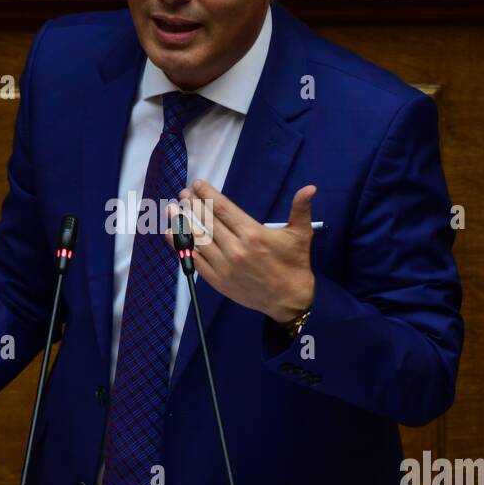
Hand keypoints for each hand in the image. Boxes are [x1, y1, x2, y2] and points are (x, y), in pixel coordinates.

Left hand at [168, 180, 316, 323]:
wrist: (289, 300)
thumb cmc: (295, 264)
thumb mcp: (301, 234)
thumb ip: (301, 209)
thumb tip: (310, 187)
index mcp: (252, 234)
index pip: (222, 208)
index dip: (207, 194)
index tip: (197, 184)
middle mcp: (235, 248)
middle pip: (206, 221)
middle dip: (192, 205)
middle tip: (183, 194)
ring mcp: (223, 266)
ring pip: (197, 239)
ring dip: (183, 222)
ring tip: (174, 209)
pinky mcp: (217, 280)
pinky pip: (194, 260)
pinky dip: (181, 246)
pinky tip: (172, 234)